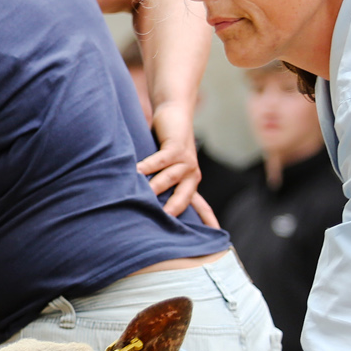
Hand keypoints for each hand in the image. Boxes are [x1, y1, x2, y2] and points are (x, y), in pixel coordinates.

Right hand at [138, 102, 204, 217]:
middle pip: (184, 198)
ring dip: (155, 187)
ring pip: (169, 179)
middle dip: (174, 209)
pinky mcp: (176, 147)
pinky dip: (148, 166)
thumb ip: (157, 185)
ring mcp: (185, 160)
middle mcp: (191, 174)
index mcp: (190, 183)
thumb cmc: (166, 144)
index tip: (214, 237)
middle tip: (164, 220)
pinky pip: (161, 160)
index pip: (200, 207)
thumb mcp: (166, 169)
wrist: (175, 114)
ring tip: (143, 196)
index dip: (205, 222)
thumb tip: (142, 205)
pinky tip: (136, 172)